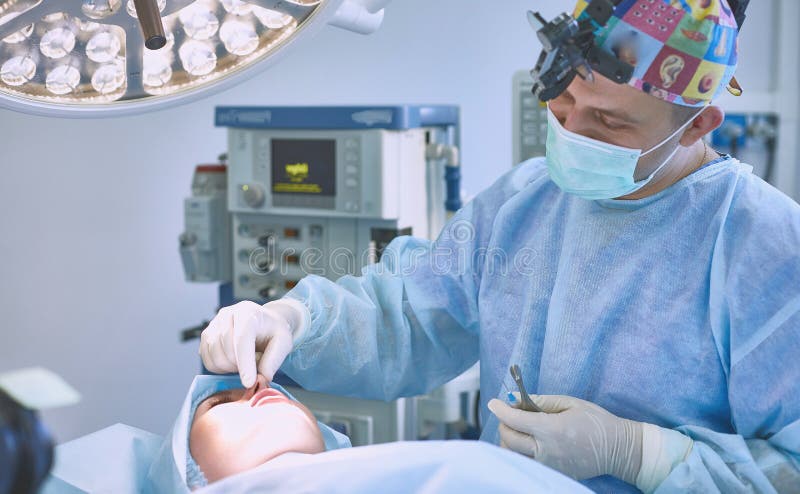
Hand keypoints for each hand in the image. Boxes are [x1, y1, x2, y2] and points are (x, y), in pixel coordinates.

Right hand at [199, 299, 308, 386]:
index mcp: (248, 312)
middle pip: (226, 348)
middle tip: (254, 367)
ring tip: (245, 362)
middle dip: (240, 366)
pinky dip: (219, 368)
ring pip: (214, 356)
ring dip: (230, 368)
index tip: (249, 382)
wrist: (263, 322)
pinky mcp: (206, 336)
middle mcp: (227, 314)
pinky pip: (207, 360)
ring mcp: (213, 324)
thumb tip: (261, 378)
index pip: (242, 339)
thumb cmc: (273, 331)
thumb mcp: (283, 343)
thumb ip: (273, 360)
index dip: (244, 363)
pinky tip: (233, 363)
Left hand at [488, 394, 642, 483]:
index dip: (500, 409)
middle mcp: (546, 451)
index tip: (493, 403)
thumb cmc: (596, 421)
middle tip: (509, 414)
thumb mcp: (570, 403)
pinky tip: (527, 442)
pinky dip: (520, 452)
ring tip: (518, 429)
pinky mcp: (553, 474)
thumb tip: (517, 398)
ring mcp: (549, 466)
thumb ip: (541, 401)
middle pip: (509, 439)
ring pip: (514, 455)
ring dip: (509, 440)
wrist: (619, 449)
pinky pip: (527, 464)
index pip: (515, 420)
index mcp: (551, 430)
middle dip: (504, 424)